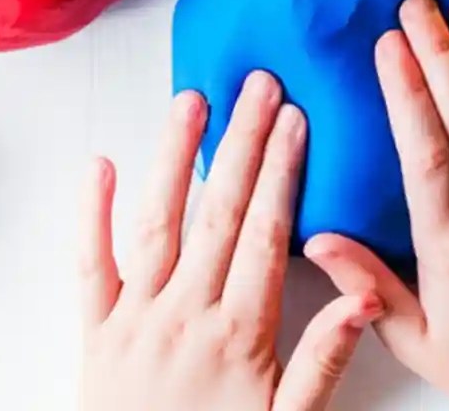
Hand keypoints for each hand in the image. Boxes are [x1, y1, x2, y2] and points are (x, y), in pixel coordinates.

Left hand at [79, 74, 381, 410]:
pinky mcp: (94, 331)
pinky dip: (91, 213)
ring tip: (191, 102)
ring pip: (156, 222)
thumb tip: (360, 297)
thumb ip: (322, 362)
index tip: (295, 122)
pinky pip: (89, 264)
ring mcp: (134, 318)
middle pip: (219, 213)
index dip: (282, 173)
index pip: (264, 234)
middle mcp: (184, 313)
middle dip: (242, 143)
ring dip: (175, 157)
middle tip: (258, 87)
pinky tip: (101, 166)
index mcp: (237, 333)